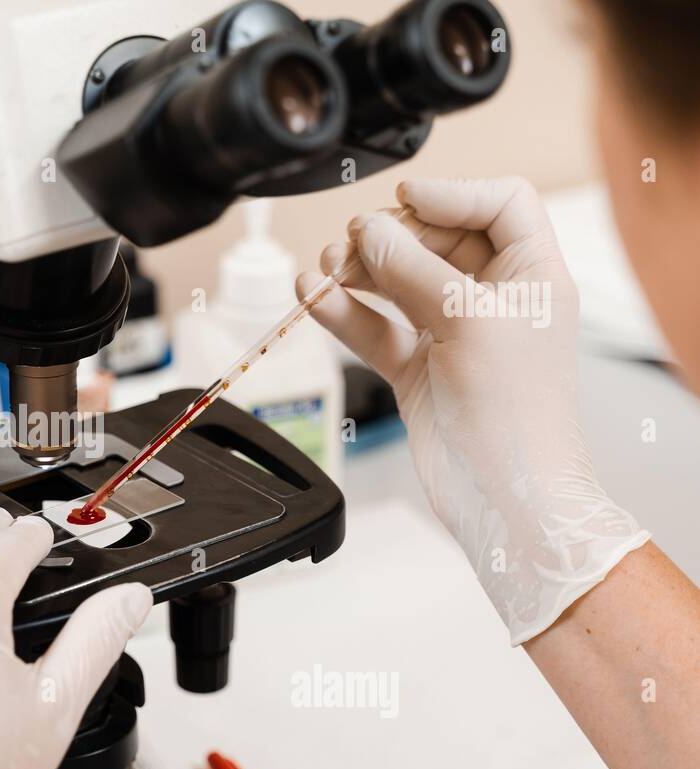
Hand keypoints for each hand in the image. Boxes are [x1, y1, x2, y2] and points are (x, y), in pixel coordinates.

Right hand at [297, 176, 648, 643]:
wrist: (503, 495)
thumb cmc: (516, 414)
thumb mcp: (469, 320)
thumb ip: (413, 269)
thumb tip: (368, 232)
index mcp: (533, 275)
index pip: (498, 205)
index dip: (453, 193)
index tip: (405, 199)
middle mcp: (494, 299)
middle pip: (435, 238)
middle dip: (389, 236)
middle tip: (351, 246)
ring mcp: (451, 334)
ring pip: (397, 281)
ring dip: (358, 270)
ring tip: (323, 269)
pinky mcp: (417, 368)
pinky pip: (374, 326)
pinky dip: (344, 311)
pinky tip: (315, 298)